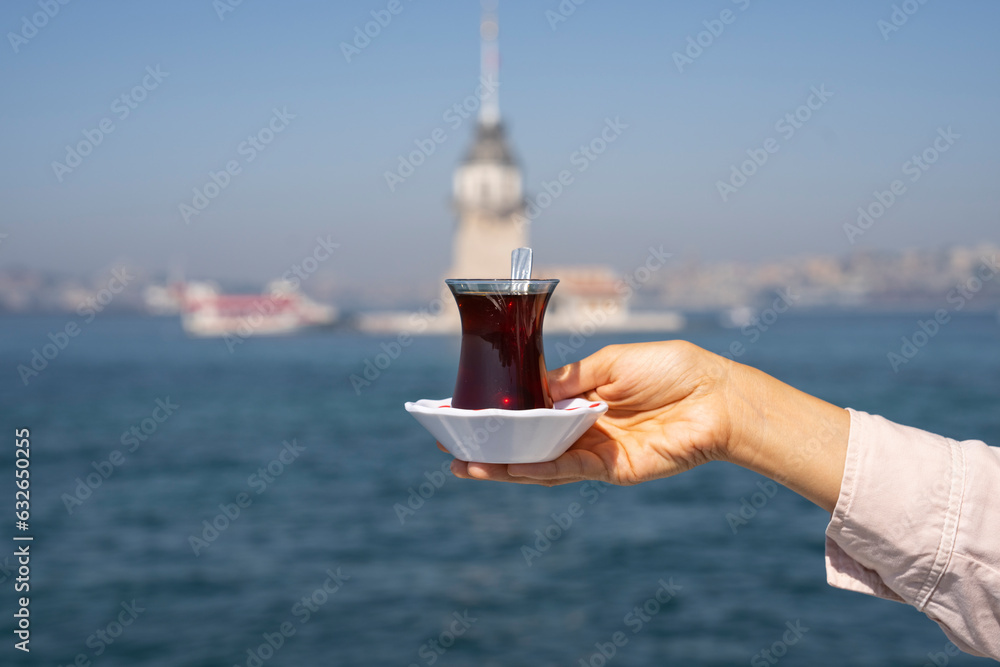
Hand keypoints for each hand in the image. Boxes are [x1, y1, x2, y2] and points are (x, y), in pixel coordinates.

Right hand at [449, 340, 849, 510]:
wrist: (717, 397)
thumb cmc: (671, 369)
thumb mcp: (609, 361)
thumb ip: (570, 377)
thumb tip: (532, 387)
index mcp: (584, 397)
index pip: (533, 408)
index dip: (502, 413)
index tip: (467, 412)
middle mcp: (585, 427)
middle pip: (529, 440)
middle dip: (491, 445)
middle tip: (452, 447)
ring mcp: (596, 450)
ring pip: (540, 461)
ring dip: (503, 465)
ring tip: (465, 466)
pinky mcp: (611, 469)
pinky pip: (566, 470)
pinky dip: (535, 469)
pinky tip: (506, 467)